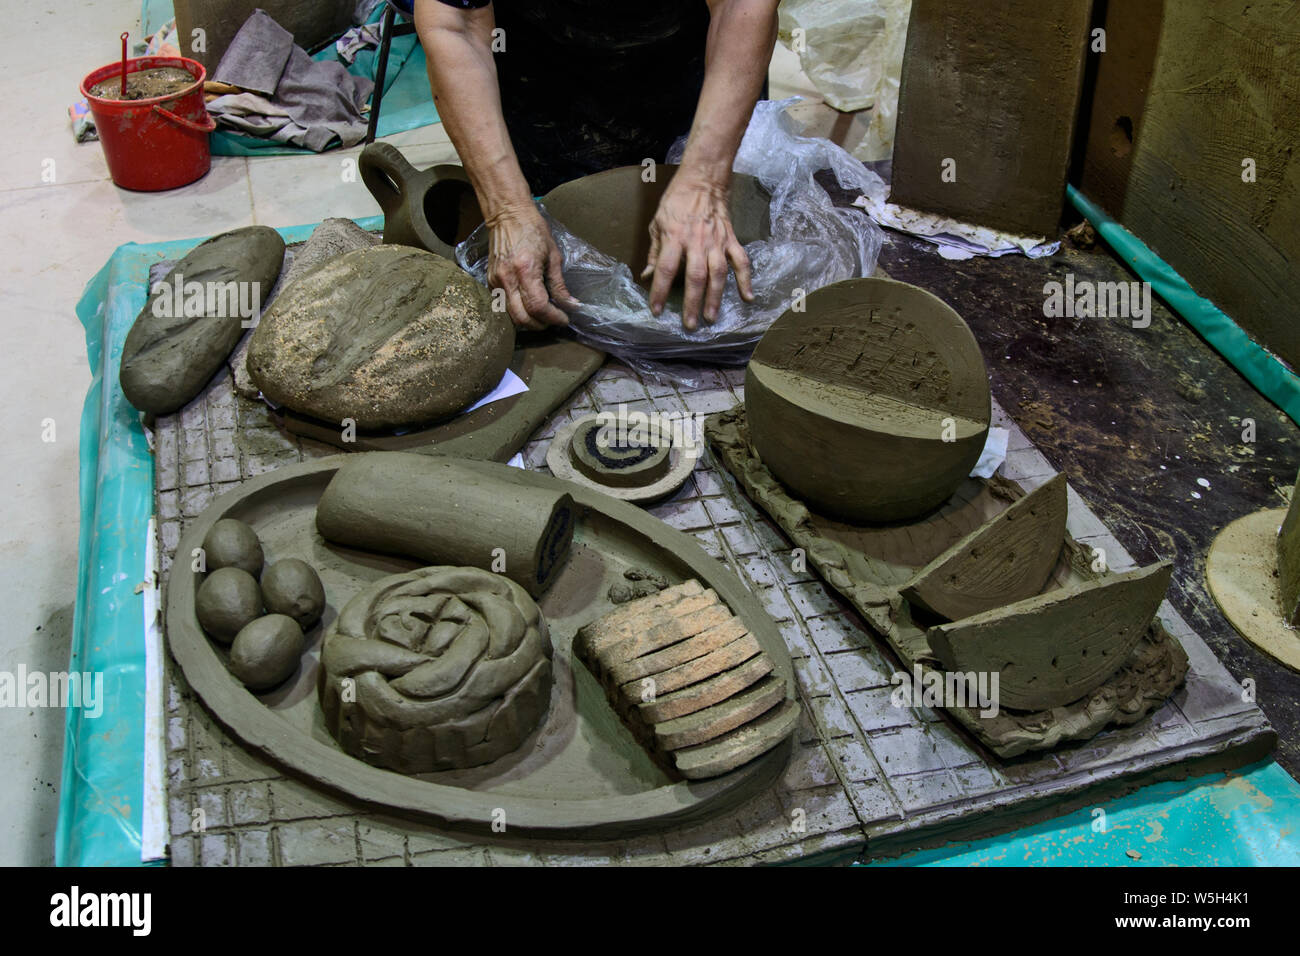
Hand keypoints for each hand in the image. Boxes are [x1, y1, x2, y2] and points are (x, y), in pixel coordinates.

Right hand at [486, 204, 579, 330]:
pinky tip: (528, 305)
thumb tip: (571, 305)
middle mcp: (507, 278)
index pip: (538, 306)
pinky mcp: (489, 281)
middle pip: (522, 317)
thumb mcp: (553, 256)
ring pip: (511, 316)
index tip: (564, 318)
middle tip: (553, 320)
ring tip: (542, 315)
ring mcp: (495, 281)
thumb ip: (560, 285)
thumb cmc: (533, 230)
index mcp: (525, 269)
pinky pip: (503, 306)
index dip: (553, 317)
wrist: (508, 214)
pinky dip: (517, 311)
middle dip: (540, 324)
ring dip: (528, 321)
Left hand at [641, 173, 754, 330]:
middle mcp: (697, 242)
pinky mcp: (731, 239)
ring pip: (718, 274)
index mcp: (675, 238)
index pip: (665, 270)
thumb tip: (648, 276)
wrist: (704, 179)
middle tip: (690, 324)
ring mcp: (717, 242)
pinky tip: (748, 297)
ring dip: (715, 298)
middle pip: (695, 278)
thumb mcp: (658, 222)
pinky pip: (741, 262)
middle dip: (692, 303)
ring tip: (712, 317)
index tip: (656, 310)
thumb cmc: (677, 200)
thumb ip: (655, 251)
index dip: (659, 292)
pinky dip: (746, 280)